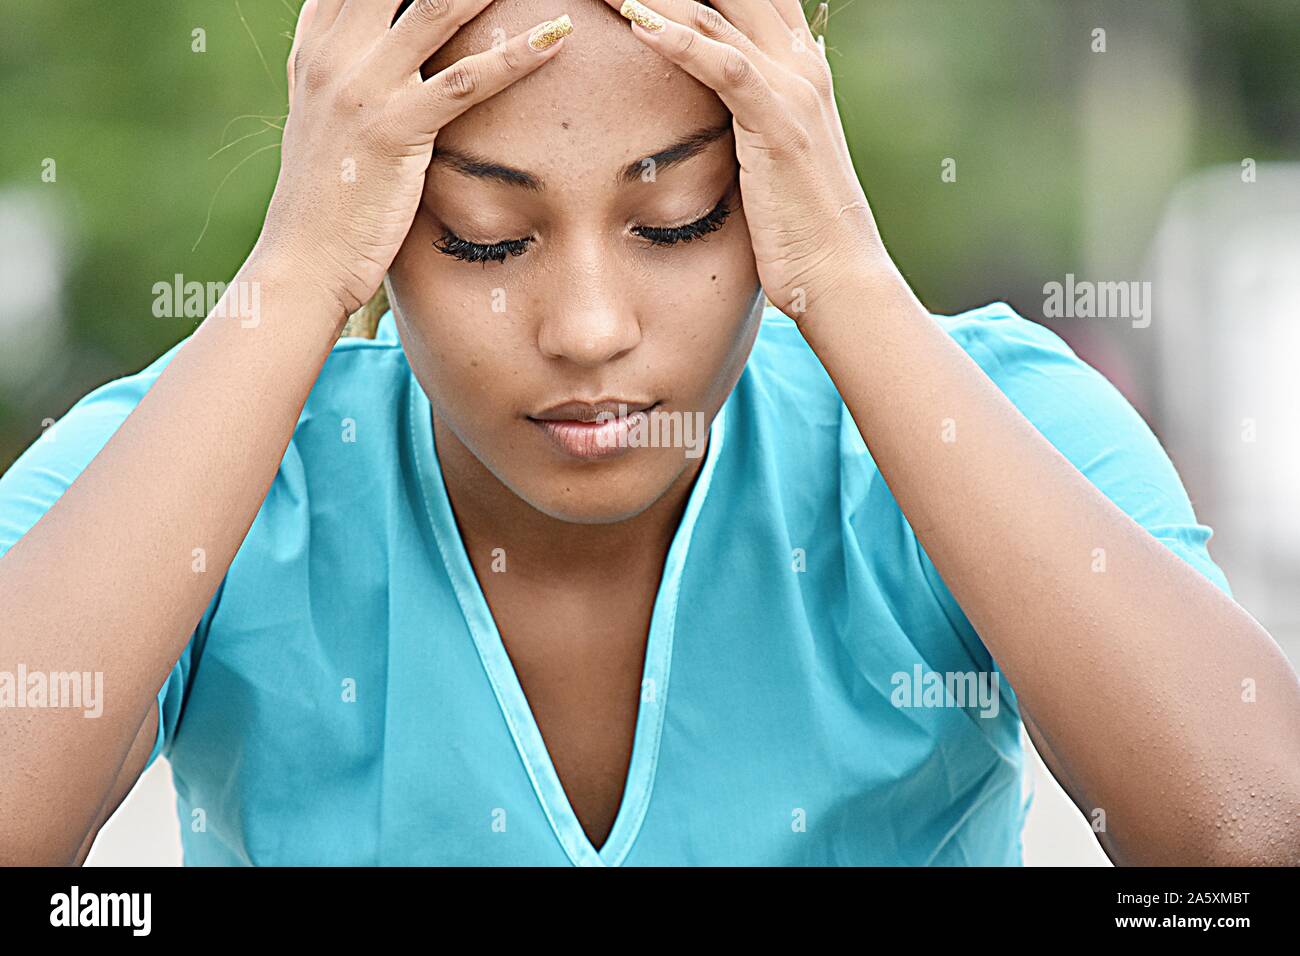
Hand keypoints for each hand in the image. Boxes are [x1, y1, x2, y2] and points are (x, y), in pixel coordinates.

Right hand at [259, 0, 570, 316]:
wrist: (303, 261)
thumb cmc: (328, 194)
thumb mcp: (327, 114)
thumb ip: (349, 64)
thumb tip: (387, 38)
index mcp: (318, 42)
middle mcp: (335, 52)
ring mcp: (362, 87)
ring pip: (438, 9)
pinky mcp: (394, 130)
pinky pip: (467, 81)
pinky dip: (519, 55)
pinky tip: (558, 35)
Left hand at [607, 0, 889, 323]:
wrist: (838, 275)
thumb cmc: (798, 228)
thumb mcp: (769, 159)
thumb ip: (744, 120)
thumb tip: (702, 116)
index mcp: (800, 69)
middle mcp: (802, 67)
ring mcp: (795, 92)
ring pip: (718, 17)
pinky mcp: (780, 126)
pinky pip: (726, 67)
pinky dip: (681, 42)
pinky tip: (638, 24)